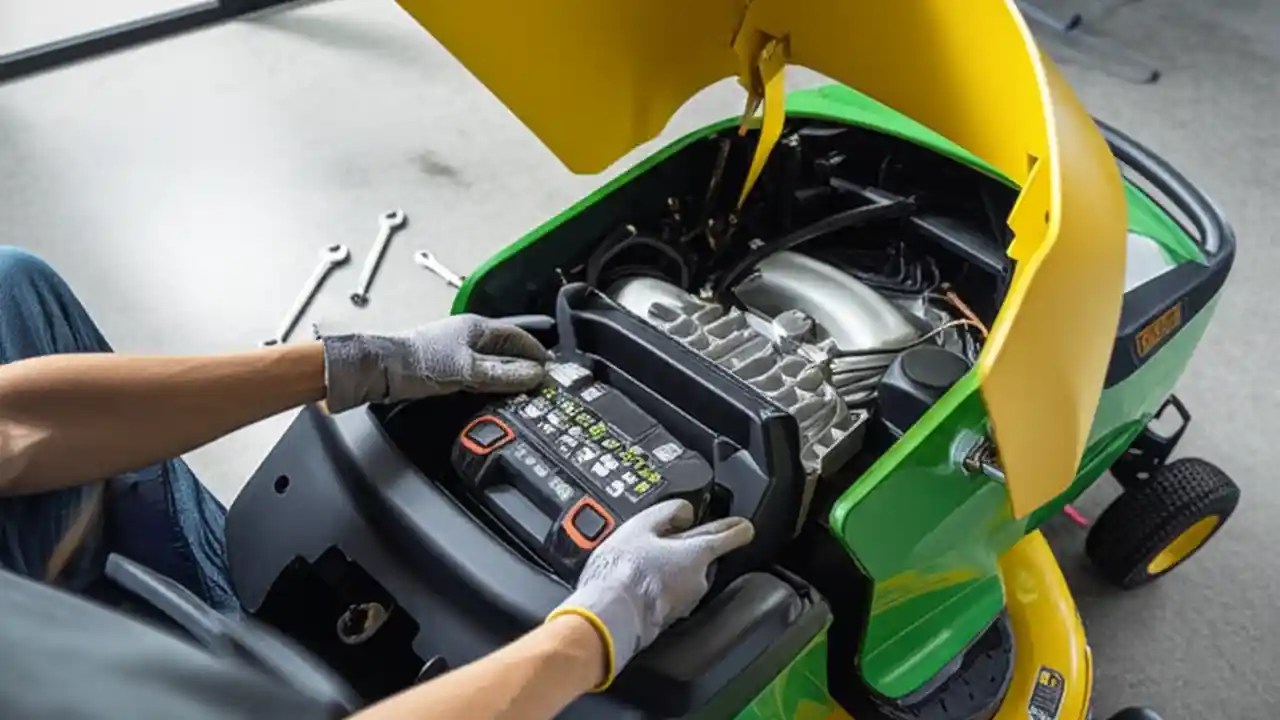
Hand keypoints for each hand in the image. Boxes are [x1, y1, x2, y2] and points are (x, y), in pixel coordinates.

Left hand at [323, 315, 551, 412]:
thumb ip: (503, 374)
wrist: (382, 369)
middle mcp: (469, 333)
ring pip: (491, 357)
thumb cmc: (422, 364)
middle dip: (524, 361)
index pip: (518, 335)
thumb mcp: (468, 371)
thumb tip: (535, 375)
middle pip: (506, 346)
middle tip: (540, 380)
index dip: (537, 351)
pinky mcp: (445, 361)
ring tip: (522, 387)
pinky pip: (478, 367)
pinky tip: (492, 389)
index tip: (552, 368)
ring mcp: (456, 346)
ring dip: (507, 370)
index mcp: (478, 327)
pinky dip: (491, 377)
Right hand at [547, 500, 753, 689]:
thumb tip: (686, 511)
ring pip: (688, 576)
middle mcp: (699, 580)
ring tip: (650, 559)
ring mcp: (686, 602)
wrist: (609, 616)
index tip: (745, 526)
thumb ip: (668, 512)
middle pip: (707, 557)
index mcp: (698, 553)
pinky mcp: (670, 617)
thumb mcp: (641, 526)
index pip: (731, 536)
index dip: (739, 528)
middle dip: (698, 547)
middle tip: (686, 536)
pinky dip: (664, 584)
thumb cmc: (623, 573)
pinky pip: (673, 592)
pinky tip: (644, 579)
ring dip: (676, 567)